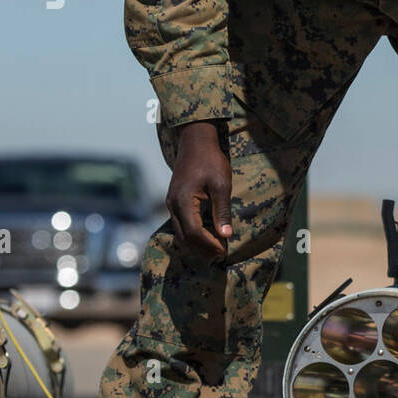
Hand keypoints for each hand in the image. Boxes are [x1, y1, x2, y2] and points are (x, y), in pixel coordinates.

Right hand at [166, 121, 232, 258]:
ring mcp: (171, 204)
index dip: (209, 245)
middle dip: (203, 249)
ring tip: (215, 249)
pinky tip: (206, 236)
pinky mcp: (174, 202)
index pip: (194, 233)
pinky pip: (180, 225)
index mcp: (183, 202)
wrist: (195, 142)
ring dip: (196, 244)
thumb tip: (225, 235)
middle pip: (185, 237)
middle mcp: (173, 205)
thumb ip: (222, 211)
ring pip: (180, 233)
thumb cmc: (210, 161)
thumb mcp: (221, 185)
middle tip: (221, 255)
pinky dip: (192, 235)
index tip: (224, 251)